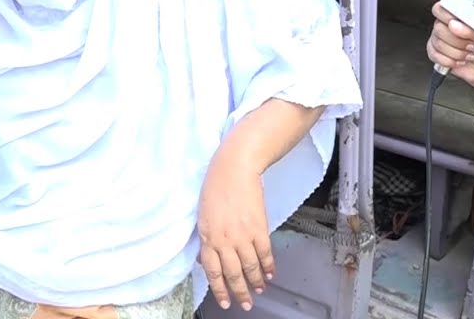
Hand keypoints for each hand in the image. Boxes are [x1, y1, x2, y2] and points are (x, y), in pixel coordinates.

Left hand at [197, 153, 274, 310]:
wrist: (234, 168)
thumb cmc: (215, 186)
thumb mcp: (203, 214)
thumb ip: (207, 237)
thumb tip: (208, 257)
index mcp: (207, 237)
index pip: (212, 272)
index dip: (220, 289)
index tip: (225, 301)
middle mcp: (224, 240)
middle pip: (232, 274)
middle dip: (239, 292)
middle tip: (245, 304)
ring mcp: (242, 235)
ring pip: (250, 266)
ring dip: (255, 281)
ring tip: (259, 290)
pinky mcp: (259, 228)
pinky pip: (264, 252)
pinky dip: (268, 265)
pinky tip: (270, 273)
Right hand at [427, 3, 473, 108]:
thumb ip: (471, 29)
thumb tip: (454, 25)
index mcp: (457, 17)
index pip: (440, 9)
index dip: (446, 15)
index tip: (457, 24)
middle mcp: (446, 27)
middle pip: (438, 28)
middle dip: (456, 40)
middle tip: (471, 44)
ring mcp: (440, 40)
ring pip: (437, 43)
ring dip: (456, 52)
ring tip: (468, 54)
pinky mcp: (437, 54)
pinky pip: (435, 56)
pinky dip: (449, 61)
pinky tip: (460, 60)